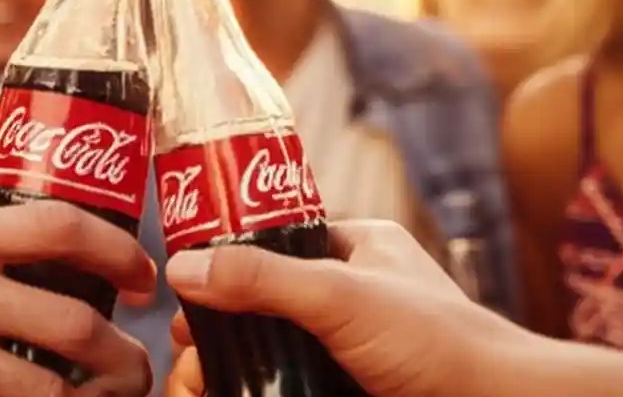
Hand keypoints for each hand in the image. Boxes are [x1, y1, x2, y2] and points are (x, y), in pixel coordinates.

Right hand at [164, 220, 529, 396]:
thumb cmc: (439, 344)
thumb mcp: (340, 297)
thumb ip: (262, 278)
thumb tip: (183, 267)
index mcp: (358, 246)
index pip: (271, 242)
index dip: (223, 269)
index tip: (186, 303)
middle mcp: (354, 290)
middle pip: (263, 303)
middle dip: (219, 331)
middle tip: (190, 359)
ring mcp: (354, 344)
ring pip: (273, 347)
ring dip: (231, 367)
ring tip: (198, 386)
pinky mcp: (351, 384)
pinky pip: (290, 380)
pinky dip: (258, 388)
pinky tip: (228, 396)